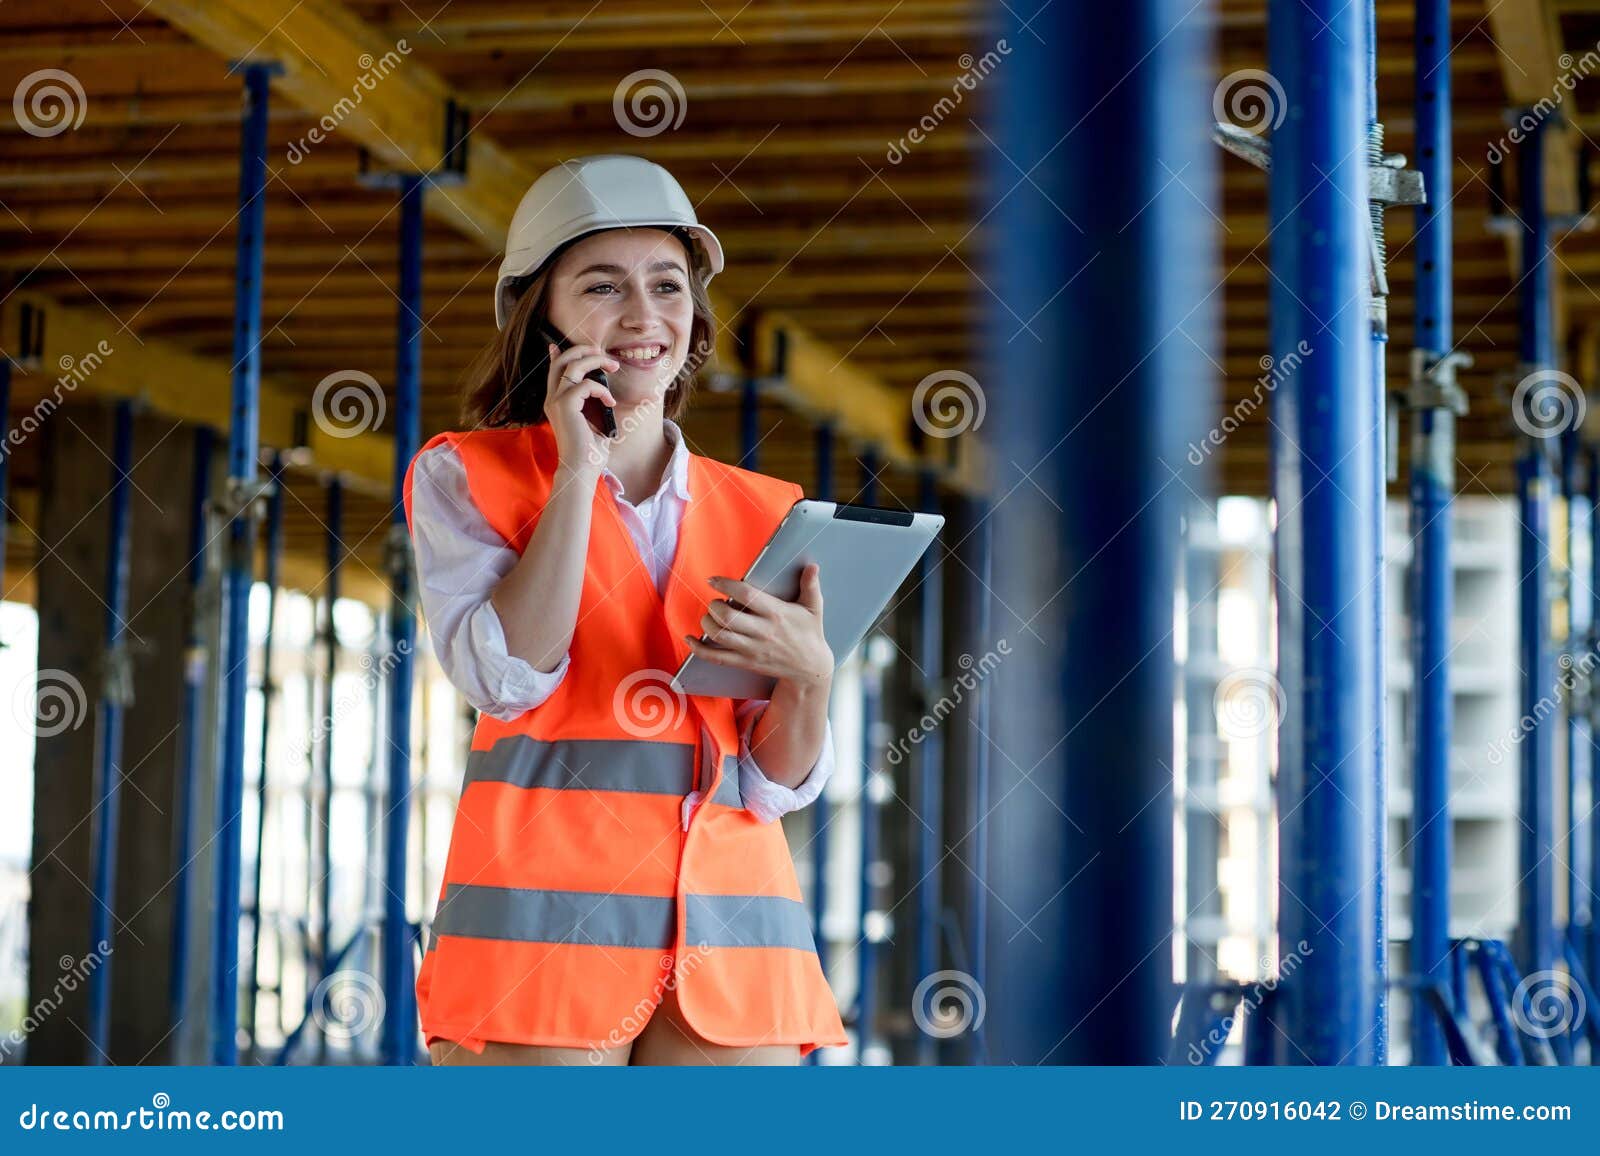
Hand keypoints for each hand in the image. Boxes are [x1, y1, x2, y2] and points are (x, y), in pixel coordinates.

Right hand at [544, 341, 618, 478]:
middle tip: (604, 354)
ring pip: (573, 365)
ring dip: (596, 361)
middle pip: (563, 360)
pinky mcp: (565, 406)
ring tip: (614, 366)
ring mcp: (556, 401)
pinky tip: (610, 403)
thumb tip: (606, 394)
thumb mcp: (594, 422)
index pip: (554, 370)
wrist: (581, 469)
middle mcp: (553, 398)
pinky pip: (586, 385)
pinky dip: (602, 390)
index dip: (559, 354)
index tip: (560, 344)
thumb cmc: (589, 451)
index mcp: (556, 402)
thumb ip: (594, 404)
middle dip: (584, 350)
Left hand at [684, 563, 832, 686]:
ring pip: (720, 636)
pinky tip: (691, 640)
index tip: (713, 580)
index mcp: (776, 613)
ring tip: (709, 616)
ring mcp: (752, 649)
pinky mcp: (746, 662)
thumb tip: (812, 566)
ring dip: (707, 623)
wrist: (810, 669)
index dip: (726, 585)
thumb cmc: (810, 634)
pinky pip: (717, 658)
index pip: (746, 595)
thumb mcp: (814, 609)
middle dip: (714, 606)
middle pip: (728, 617)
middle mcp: (762, 631)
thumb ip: (811, 586)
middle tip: (715, 602)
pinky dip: (699, 649)